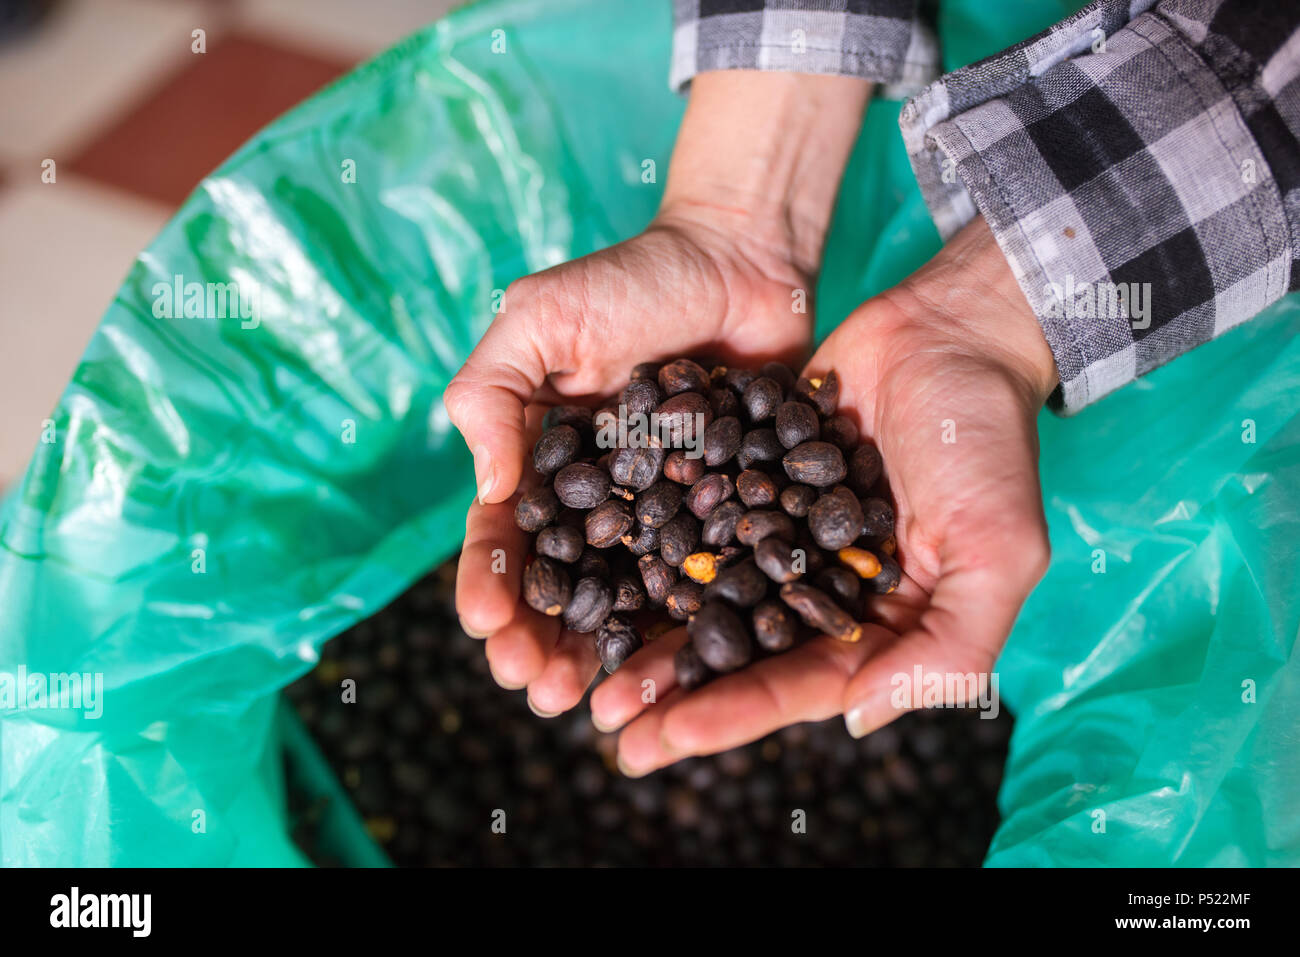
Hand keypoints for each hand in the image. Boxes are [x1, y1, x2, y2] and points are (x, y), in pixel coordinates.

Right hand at [448, 72, 872, 714]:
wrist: (742, 259)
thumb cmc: (633, 279)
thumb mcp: (540, 320)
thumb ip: (493, 393)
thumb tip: (489, 486)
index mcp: (542, 461)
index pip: (505, 536)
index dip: (491, 585)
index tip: (489, 628)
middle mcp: (598, 500)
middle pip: (561, 586)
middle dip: (539, 642)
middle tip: (536, 689)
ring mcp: (662, 513)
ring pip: (625, 600)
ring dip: (600, 655)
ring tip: (586, 704)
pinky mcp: (725, 516)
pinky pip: (702, 579)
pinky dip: (682, 627)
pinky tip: (671, 670)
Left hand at [590, 217, 1058, 773]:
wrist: (950, 327)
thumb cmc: (986, 441)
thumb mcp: (996, 552)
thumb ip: (948, 648)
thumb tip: (854, 721)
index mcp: (880, 621)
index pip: (797, 684)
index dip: (730, 716)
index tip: (660, 742)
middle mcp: (823, 587)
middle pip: (739, 653)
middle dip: (673, 693)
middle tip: (606, 725)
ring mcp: (782, 535)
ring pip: (705, 596)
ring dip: (649, 635)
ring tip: (585, 668)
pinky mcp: (751, 481)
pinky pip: (693, 524)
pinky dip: (648, 550)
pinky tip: (593, 570)